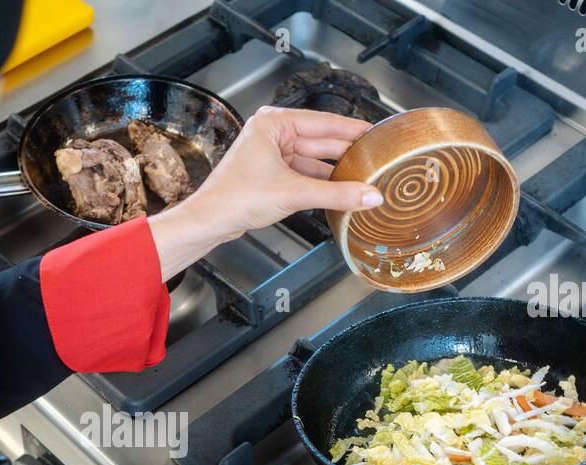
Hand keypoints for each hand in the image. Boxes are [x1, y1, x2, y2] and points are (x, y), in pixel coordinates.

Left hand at [146, 106, 381, 279]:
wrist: (209, 221)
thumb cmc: (235, 198)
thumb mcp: (294, 193)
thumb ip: (336, 194)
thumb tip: (370, 196)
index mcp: (275, 123)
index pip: (324, 122)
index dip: (353, 129)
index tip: (376, 134)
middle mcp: (273, 133)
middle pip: (320, 142)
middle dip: (346, 154)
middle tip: (376, 161)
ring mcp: (271, 154)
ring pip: (313, 161)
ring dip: (334, 173)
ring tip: (363, 180)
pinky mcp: (270, 174)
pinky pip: (303, 175)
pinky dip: (320, 184)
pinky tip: (339, 192)